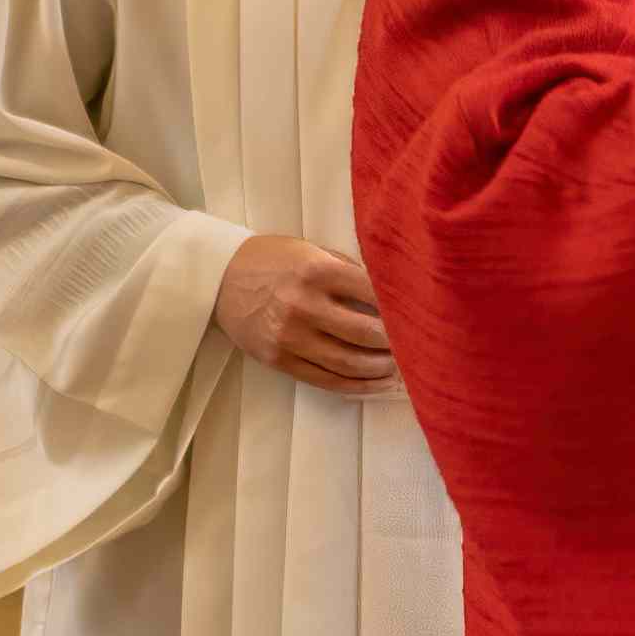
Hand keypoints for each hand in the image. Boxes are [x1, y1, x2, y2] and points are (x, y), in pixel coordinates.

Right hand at [214, 234, 394, 395]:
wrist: (219, 278)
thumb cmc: (272, 260)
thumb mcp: (310, 249)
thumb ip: (347, 269)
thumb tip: (388, 295)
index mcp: (315, 271)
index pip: (371, 294)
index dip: (398, 308)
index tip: (415, 315)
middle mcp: (303, 305)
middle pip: (365, 334)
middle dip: (394, 343)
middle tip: (411, 345)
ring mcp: (289, 337)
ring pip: (348, 364)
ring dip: (380, 369)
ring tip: (397, 367)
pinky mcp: (279, 360)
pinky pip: (326, 380)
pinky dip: (356, 386)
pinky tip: (375, 383)